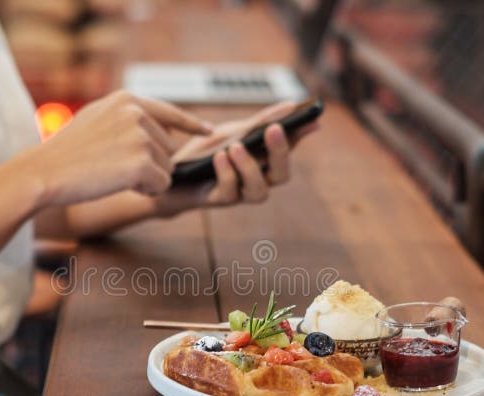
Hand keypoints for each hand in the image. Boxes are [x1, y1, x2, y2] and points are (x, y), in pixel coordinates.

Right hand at [24, 90, 210, 207]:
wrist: (44, 173)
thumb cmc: (66, 153)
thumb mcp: (96, 120)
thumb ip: (127, 118)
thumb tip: (161, 129)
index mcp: (127, 99)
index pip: (170, 111)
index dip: (192, 125)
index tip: (209, 132)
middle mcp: (137, 112)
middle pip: (169, 148)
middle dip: (150, 164)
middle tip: (113, 167)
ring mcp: (140, 136)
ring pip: (167, 168)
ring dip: (147, 179)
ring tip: (112, 174)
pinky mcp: (142, 162)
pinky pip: (161, 184)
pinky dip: (146, 190)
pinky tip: (119, 184)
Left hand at [155, 102, 318, 213]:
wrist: (170, 174)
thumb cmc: (206, 153)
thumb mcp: (232, 132)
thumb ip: (260, 123)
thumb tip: (292, 106)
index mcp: (265, 160)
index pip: (290, 148)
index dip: (302, 135)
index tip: (312, 119)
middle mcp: (258, 179)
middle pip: (282, 174)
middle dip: (280, 152)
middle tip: (274, 129)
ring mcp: (240, 193)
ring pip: (259, 190)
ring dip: (250, 168)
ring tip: (236, 147)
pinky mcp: (218, 200)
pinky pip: (229, 192)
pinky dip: (226, 173)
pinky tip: (220, 156)